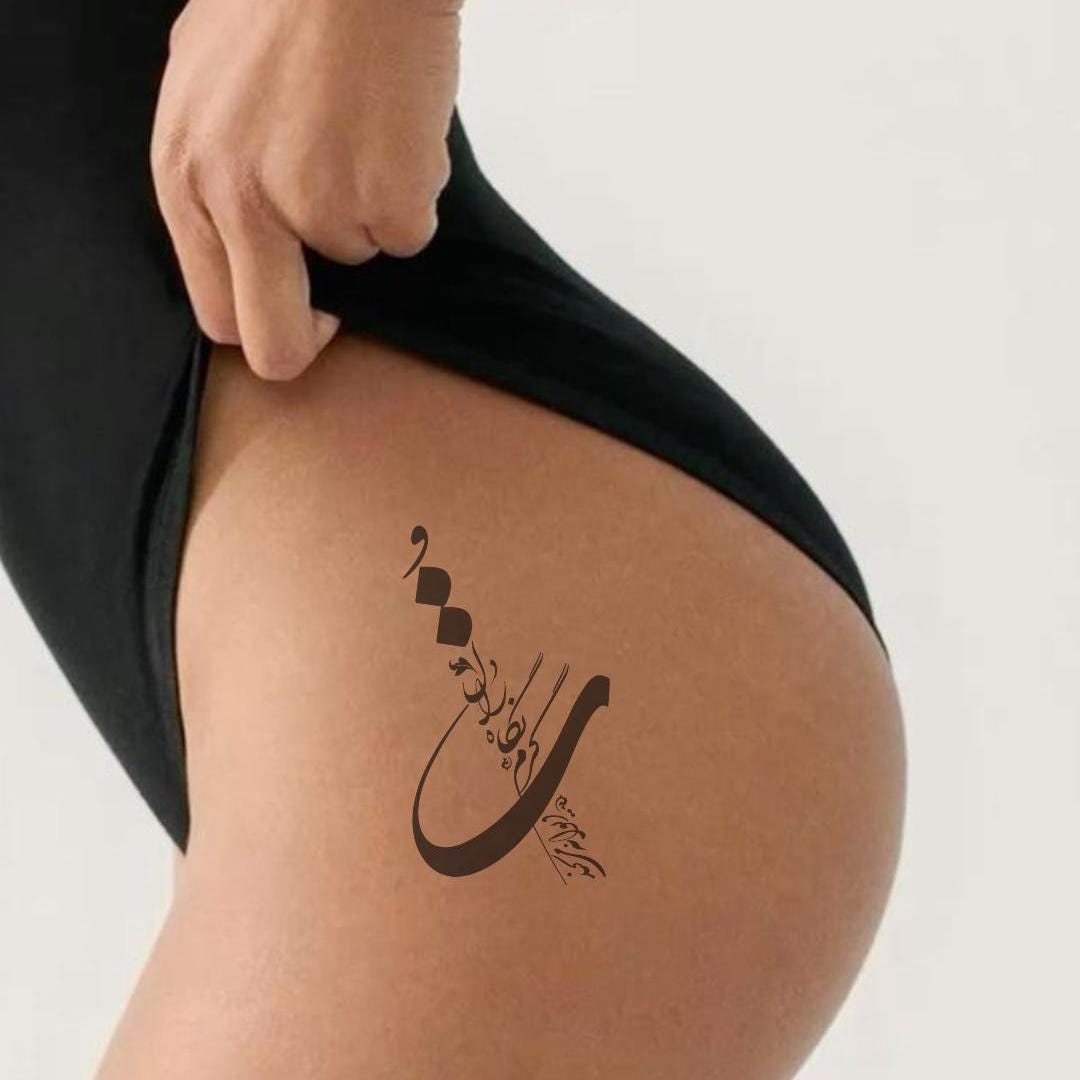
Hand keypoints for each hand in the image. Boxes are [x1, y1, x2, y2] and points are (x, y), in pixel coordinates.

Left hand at [151, 0, 462, 380]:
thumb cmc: (276, 0)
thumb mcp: (199, 84)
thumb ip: (211, 172)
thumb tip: (239, 235)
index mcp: (186, 176)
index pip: (216, 314)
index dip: (261, 324)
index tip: (291, 303)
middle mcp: (243, 204)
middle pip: (277, 342)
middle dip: (310, 336)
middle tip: (335, 309)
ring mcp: (319, 207)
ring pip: (360, 256)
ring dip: (369, 210)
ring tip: (362, 130)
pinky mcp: (390, 200)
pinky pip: (411, 228)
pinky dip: (413, 190)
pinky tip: (396, 127)